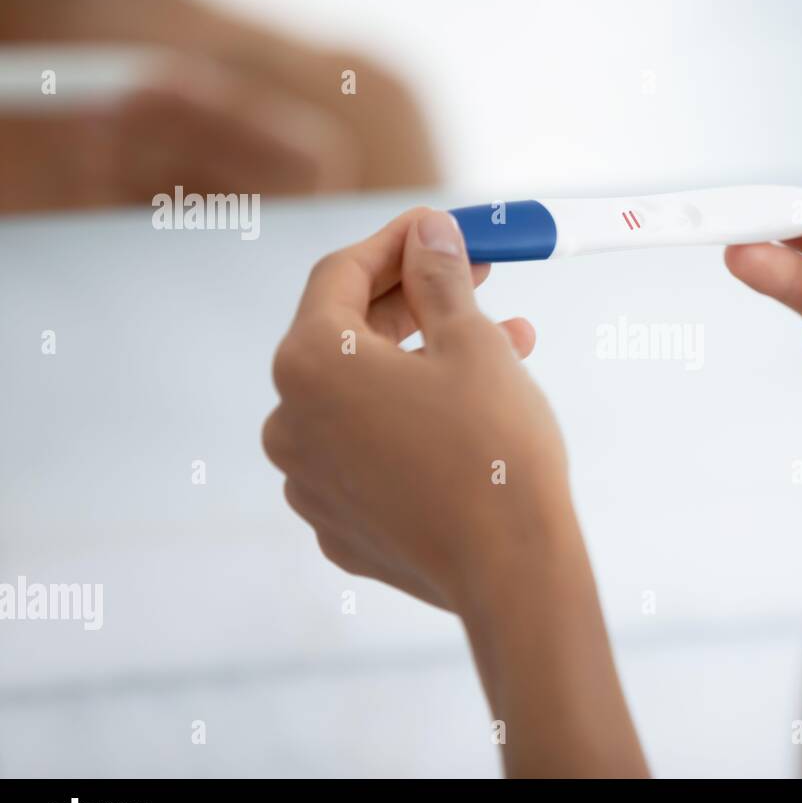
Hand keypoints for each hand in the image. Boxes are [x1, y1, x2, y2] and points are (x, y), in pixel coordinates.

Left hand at [263, 208, 646, 775]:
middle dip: (419, 305)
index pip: (341, 274)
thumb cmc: (495, 449)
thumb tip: (429, 232)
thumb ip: (440, 278)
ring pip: (364, 399)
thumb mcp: (473, 344)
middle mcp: (288, 422)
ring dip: (425, 365)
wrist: (512, 574)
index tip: (441, 228)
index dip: (396, 242)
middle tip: (480, 281)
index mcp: (309, 364)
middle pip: (348, 337)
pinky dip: (411, 426)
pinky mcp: (338, 526)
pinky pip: (370, 455)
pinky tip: (471, 419)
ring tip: (505, 349)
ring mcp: (308, 483)